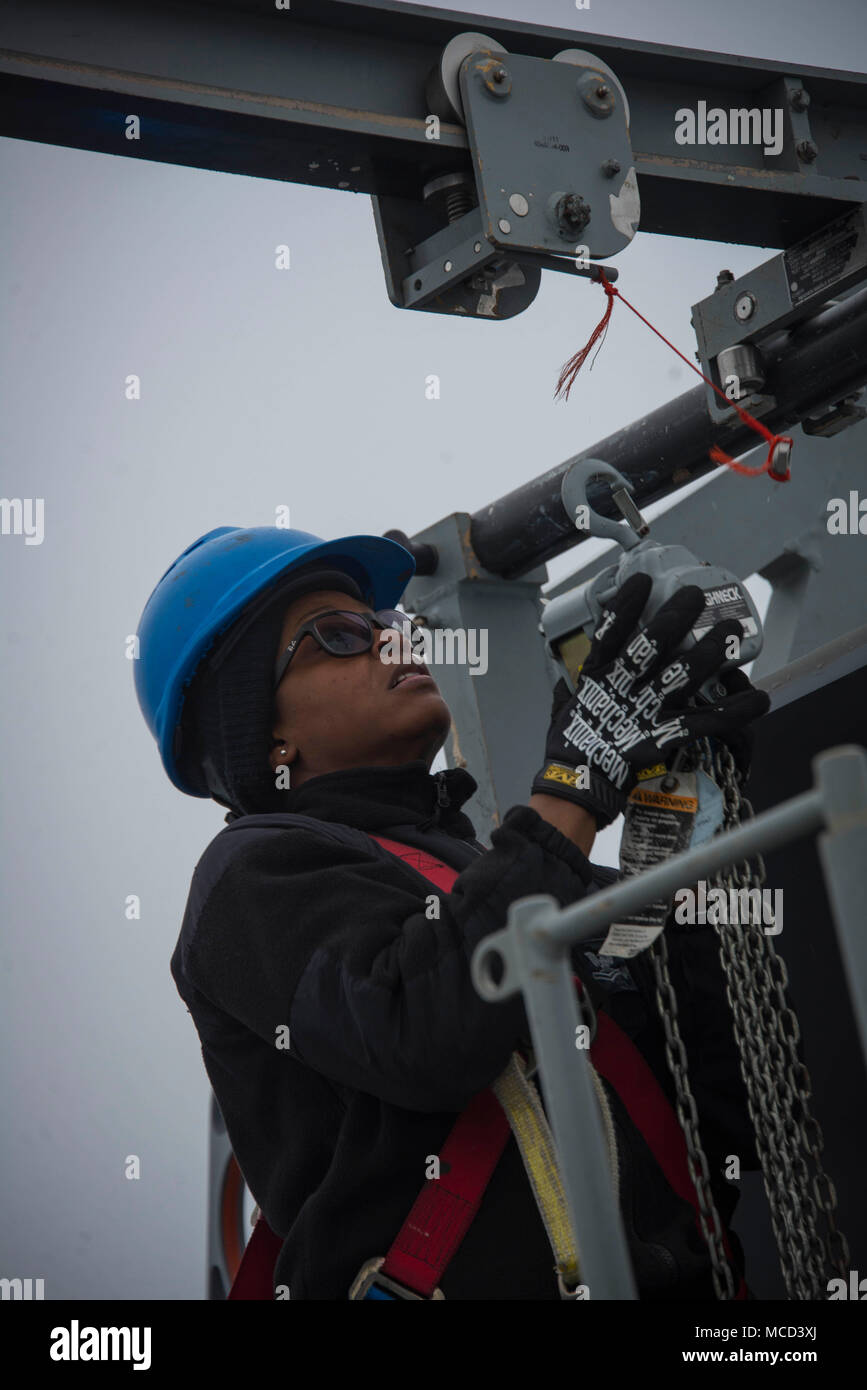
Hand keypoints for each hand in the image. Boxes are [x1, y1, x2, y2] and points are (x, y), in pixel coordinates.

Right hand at [531, 572, 770, 826]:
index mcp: (596, 676)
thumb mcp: (563, 708)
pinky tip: (759, 698)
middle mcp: (623, 688)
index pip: (611, 631)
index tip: (642, 579)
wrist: (574, 785)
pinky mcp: (665, 737)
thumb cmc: (568, 747)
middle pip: (653, 644)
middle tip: (696, 594)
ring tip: (730, 632)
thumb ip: (569, 689)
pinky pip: (708, 722)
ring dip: (710, 653)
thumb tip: (566, 678)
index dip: (627, 604)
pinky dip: (736, 711)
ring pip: (683, 675)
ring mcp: (646, 712)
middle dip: (676, 615)